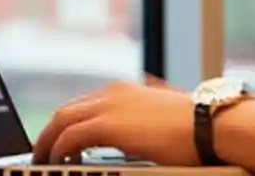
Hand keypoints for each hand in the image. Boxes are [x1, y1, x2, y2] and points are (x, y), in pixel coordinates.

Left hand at [32, 81, 198, 165]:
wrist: (212, 125)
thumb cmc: (199, 126)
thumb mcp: (167, 114)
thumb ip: (149, 112)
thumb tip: (146, 110)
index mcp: (125, 91)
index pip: (84, 105)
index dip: (68, 124)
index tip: (60, 141)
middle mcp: (113, 93)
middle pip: (66, 111)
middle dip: (50, 132)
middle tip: (42, 153)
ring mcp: (109, 106)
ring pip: (61, 121)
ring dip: (47, 142)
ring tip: (43, 161)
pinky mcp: (108, 125)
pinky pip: (69, 138)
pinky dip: (58, 150)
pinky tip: (59, 163)